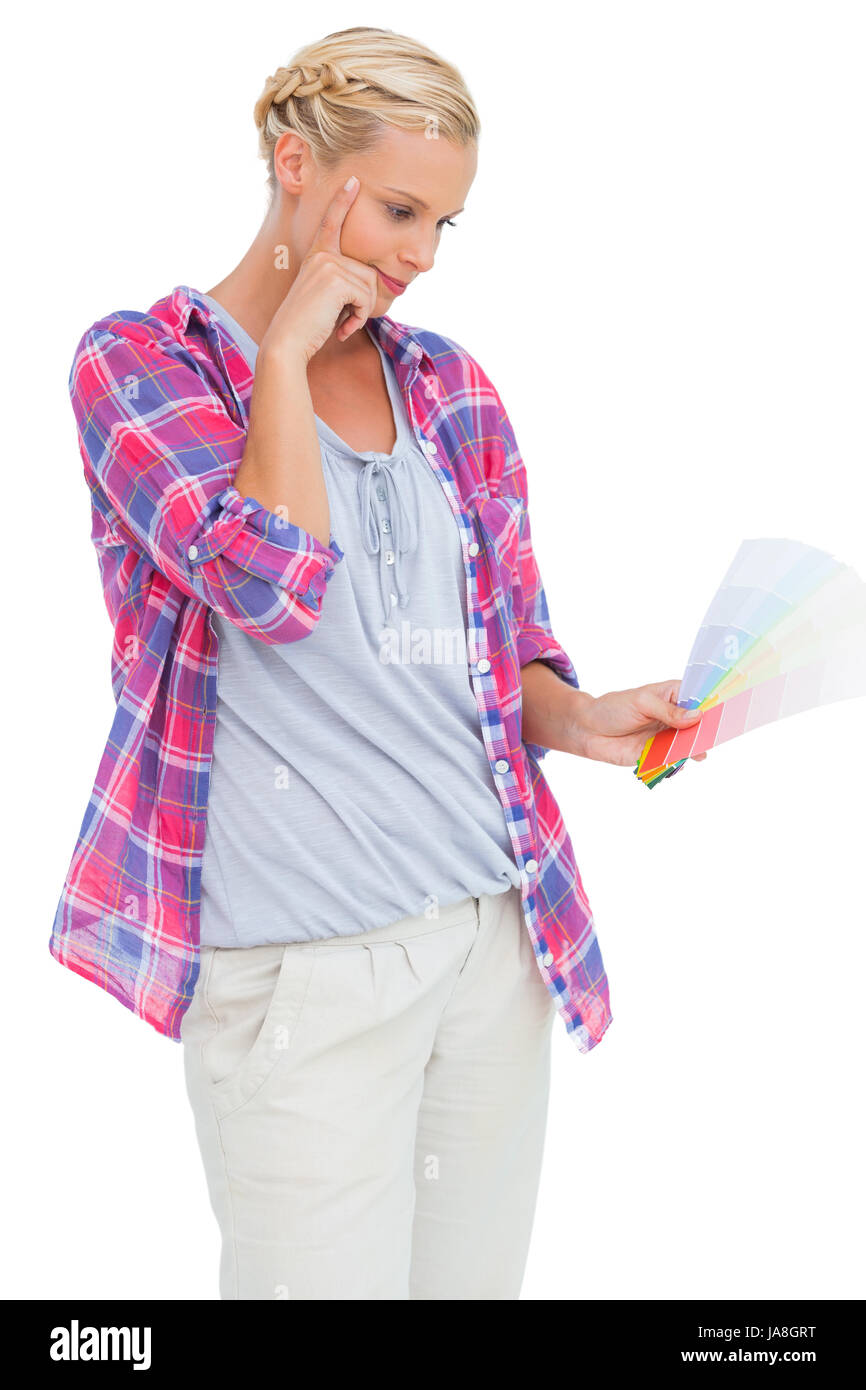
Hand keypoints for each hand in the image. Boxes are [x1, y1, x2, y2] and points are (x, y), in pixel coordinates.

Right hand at [259, 175, 379, 365]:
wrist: (287, 342)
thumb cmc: (307, 327)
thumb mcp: (326, 299)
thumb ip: (343, 284)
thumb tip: (374, 283)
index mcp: (317, 257)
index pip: (330, 223)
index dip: (342, 201)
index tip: (354, 180)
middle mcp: (322, 256)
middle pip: (367, 271)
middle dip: (363, 301)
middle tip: (345, 319)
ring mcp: (328, 264)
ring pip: (369, 285)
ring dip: (361, 311)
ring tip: (341, 323)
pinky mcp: (336, 279)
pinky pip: (366, 298)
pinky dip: (359, 318)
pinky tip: (342, 328)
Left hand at [577, 680, 708, 766]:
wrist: (588, 731)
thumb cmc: (613, 708)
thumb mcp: (641, 702)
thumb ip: (668, 711)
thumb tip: (697, 716)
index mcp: (673, 695)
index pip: (700, 697)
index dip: (713, 703)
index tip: (726, 709)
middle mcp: (675, 716)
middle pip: (699, 723)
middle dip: (707, 728)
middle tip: (715, 734)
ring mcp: (668, 736)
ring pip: (690, 743)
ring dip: (695, 747)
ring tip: (700, 750)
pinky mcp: (659, 755)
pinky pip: (675, 759)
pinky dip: (680, 761)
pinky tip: (683, 760)